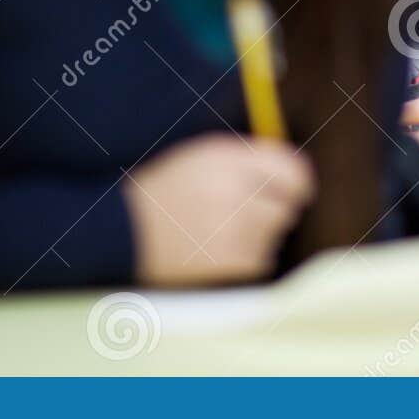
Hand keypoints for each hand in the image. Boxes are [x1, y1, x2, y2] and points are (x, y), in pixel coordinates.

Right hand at [123, 133, 314, 286]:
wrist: (121, 232)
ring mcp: (232, 226)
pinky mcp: (228, 261)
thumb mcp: (199, 158)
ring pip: (274, 231)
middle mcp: (232, 188)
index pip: (290, 168)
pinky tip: (216, 247)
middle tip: (246, 212)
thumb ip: (246, 159)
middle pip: (287, 203)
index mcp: (225, 157)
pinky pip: (261, 257)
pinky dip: (247, 255)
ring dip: (259, 232)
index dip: (297, 180)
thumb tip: (294, 171)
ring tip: (221, 229)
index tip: (295, 189)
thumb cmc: (164, 192)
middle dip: (274, 207)